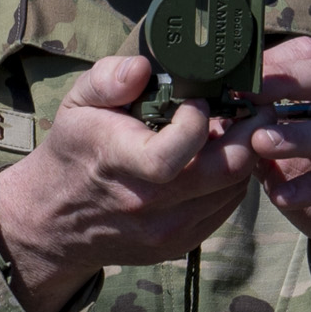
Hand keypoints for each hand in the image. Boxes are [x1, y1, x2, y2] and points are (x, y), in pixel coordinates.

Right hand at [0, 53, 259, 311]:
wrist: (56, 219)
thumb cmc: (75, 150)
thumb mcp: (77, 104)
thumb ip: (107, 79)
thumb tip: (143, 67)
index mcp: (118, 164)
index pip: (172, 153)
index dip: (198, 122)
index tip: (198, 101)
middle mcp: (146, 203)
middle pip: (222, 172)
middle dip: (247, 133)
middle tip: (253, 107)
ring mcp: (166, 231)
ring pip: (233, 189)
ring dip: (243, 156)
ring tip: (237, 130)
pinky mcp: (180, 244)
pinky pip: (226, 208)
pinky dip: (233, 180)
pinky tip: (221, 158)